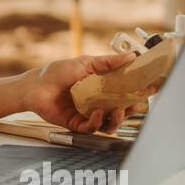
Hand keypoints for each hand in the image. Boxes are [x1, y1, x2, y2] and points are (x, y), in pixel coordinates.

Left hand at [22, 53, 155, 134]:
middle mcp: (97, 102)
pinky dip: (97, 122)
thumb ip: (108, 62)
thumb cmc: (56, 73)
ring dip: (117, 119)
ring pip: (109, 123)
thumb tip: (131, 56)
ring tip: (117, 111)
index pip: (124, 93)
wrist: (34, 87)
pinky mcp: (77, 124)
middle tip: (135, 105)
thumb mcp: (85, 63)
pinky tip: (97, 113)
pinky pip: (92, 128)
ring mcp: (88, 114)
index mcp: (101, 88)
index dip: (138, 93)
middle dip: (131, 110)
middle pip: (121, 111)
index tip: (150, 91)